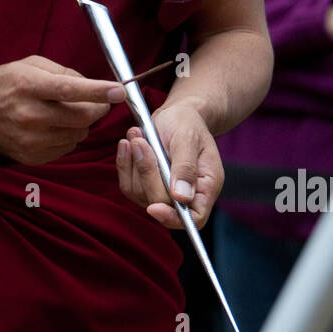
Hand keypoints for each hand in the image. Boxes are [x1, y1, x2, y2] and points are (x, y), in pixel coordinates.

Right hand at [0, 55, 124, 164]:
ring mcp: (30, 140)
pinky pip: (67, 147)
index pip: (69, 90)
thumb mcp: (31, 65)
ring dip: (82, 123)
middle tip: (99, 102)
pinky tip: (54, 127)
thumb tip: (93, 85)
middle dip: (98, 108)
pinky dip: (69, 136)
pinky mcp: (32, 157)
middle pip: (81, 117)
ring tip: (66, 112)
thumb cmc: (5, 83)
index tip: (120, 91)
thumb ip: (64, 72)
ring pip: (78, 134)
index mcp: (29, 86)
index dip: (98, 91)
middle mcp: (29, 115)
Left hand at [116, 101, 223, 229]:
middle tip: (140, 142)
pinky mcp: (145, 185)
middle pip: (161, 204)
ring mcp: (163, 192)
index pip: (194, 218)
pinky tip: (128, 143)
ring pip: (140, 195)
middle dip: (147, 173)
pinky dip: (125, 164)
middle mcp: (186, 194)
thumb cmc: (187, 123)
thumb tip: (181, 197)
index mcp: (206, 186)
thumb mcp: (188, 138)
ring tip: (136, 135)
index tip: (154, 207)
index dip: (173, 218)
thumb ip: (185, 167)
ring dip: (134, 164)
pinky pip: (128, 185)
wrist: (176, 113)